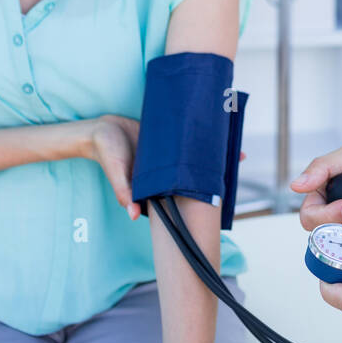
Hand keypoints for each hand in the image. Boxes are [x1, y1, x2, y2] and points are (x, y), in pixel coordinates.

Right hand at [86, 116, 245, 221]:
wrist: (101, 129)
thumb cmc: (108, 154)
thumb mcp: (116, 172)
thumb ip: (124, 192)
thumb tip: (134, 215)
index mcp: (160, 181)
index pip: (187, 187)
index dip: (205, 187)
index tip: (225, 184)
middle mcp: (167, 169)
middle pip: (197, 169)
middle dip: (217, 165)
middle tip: (240, 157)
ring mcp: (169, 153)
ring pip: (196, 152)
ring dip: (213, 148)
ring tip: (235, 143)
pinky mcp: (168, 136)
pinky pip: (188, 136)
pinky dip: (200, 133)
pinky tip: (215, 127)